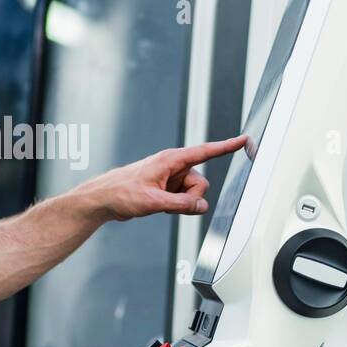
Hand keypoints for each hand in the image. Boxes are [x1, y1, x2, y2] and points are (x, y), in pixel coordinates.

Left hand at [75, 135, 248, 221]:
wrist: (103, 199)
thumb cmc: (121, 193)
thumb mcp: (154, 202)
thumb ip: (181, 204)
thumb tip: (202, 207)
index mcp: (171, 160)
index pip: (205, 151)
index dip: (226, 147)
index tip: (244, 140)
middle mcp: (173, 166)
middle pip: (200, 183)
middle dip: (191, 198)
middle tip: (169, 204)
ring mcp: (170, 177)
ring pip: (192, 194)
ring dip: (181, 204)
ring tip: (159, 204)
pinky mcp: (166, 188)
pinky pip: (183, 199)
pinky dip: (175, 206)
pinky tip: (158, 206)